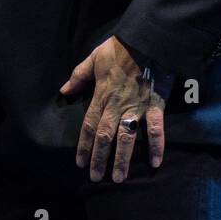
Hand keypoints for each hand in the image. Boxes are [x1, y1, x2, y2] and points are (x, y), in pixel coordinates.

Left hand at [59, 36, 165, 182]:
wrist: (148, 40)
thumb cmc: (120, 48)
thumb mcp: (94, 58)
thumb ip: (79, 76)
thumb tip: (64, 90)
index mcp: (102, 95)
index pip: (89, 125)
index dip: (84, 145)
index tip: (80, 163)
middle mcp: (117, 105)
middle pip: (105, 136)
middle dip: (99, 158)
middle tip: (95, 178)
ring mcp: (137, 107)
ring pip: (126, 137)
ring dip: (122, 159)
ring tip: (118, 178)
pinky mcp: (156, 105)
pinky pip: (156, 129)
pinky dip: (157, 146)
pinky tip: (156, 163)